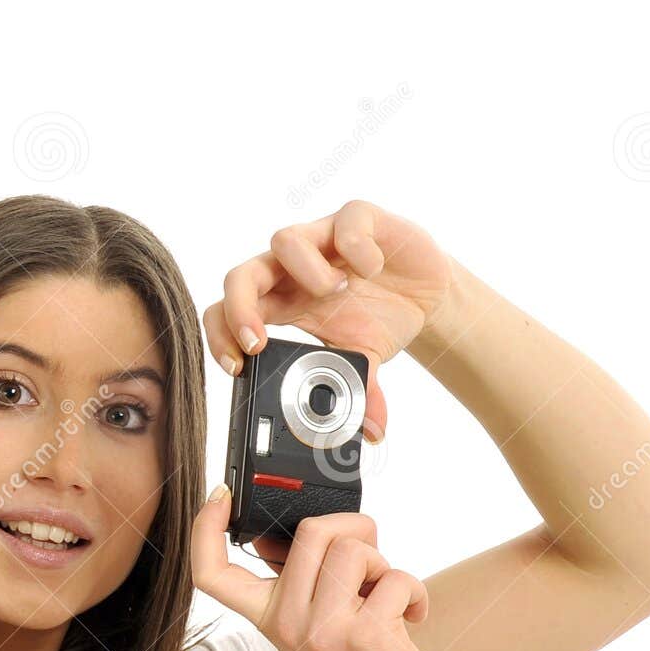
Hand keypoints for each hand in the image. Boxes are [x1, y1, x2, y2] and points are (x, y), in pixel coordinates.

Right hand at [192, 489, 450, 650]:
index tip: (219, 496)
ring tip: (388, 594)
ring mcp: (325, 631)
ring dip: (383, 563)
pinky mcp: (367, 636)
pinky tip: (413, 617)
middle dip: (356, 529)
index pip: (213, 574)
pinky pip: (396, 578)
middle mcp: (289, 624)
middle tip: (371, 559)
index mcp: (270, 618)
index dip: (205, 529)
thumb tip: (319, 527)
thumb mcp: (320, 629)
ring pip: (354, 548)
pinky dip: (413, 592)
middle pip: (311, 530)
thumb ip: (312, 583)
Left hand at [203, 199, 453, 443]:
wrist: (427, 291)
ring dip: (308, 274)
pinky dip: (358, 250)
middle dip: (239, 309)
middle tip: (258, 341)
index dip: (222, 336)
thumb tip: (372, 432)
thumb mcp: (367, 360)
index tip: (237, 367)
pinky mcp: (358, 218)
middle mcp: (292, 271)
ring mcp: (323, 240)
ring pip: (283, 240)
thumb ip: (361, 392)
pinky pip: (345, 222)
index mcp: (283, 305)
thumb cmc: (381, 318)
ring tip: (339, 293)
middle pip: (240, 276)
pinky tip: (375, 269)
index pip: (229, 313)